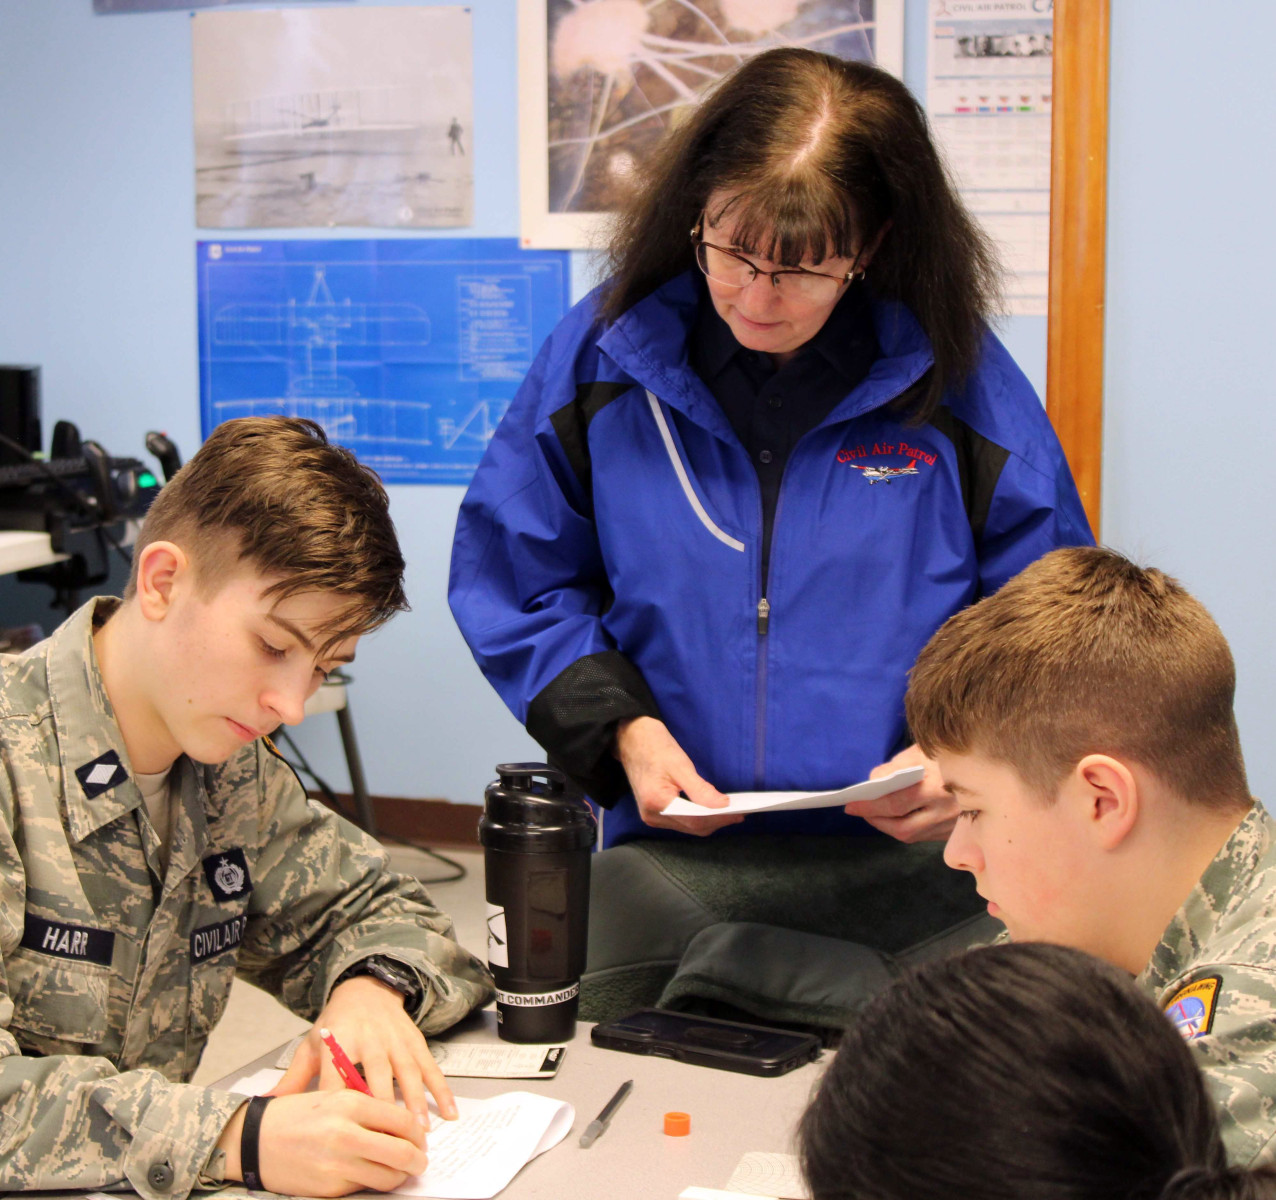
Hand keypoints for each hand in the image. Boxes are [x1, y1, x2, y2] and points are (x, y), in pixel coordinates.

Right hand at [217, 1089, 427, 1196]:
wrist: (254, 1140)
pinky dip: (374, 1183)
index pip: (402, 1120)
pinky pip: (364, 1188)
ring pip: (388, 1176)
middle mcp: (346, 1134)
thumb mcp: (333, 1095)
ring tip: (402, 1171)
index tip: (420, 1137)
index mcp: (350, 1103)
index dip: (417, 1132)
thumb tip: (402, 1123)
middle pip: (401, 1152)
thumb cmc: (294, 1114)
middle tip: (420, 1161)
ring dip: (401, 1176)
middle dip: (417, 1159)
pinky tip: (374, 1176)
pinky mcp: (329, 1188)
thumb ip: (367, 1107)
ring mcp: (338, 1164)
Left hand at [274, 974, 455, 1122]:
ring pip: (408, 1072)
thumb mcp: (311, 1045)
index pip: (338, 1075)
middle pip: (377, 1075)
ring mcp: (395, 1039)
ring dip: (416, 1101)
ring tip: (421, 1130)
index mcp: (339, 1040)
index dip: (341, 1102)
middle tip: (392, 1139)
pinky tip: (449, 1111)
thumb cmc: (336, 1023)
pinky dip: (442, 1089)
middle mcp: (369, 1038)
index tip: (346, 1131)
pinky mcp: (415, 1040)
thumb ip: (294, 1078)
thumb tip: (268, 1106)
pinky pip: (430, 1067)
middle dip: (385, 1107)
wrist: (366, 989)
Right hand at [615, 717, 741, 835]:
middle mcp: (652, 815)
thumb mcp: (680, 764)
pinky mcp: (655, 813)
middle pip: (693, 827)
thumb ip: (700, 789)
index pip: (695, 820)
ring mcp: (652, 816)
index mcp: (656, 802)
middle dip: (717, 821)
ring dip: (710, 821)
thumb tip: (723, 805)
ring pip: (689, 827)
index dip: (719, 818)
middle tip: (741, 812)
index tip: (740, 812)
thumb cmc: (655, 746)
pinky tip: (712, 811)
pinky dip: (699, 818)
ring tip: (730, 812)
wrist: (631, 739)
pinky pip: (682, 821)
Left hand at [848, 744, 958, 842]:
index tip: (851, 805)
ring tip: (872, 814)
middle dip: (875, 819)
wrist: (985, 770)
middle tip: (858, 810)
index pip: (896, 803)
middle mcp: (946, 812)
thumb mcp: (921, 751)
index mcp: (938, 788)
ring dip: (887, 826)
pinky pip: (922, 836)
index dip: (870, 806)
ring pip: (911, 835)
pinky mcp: (953, 832)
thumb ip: (895, 768)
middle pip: (902, 827)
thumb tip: (873, 783)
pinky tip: (893, 817)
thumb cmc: (949, 754)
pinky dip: (904, 828)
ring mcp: (952, 825)